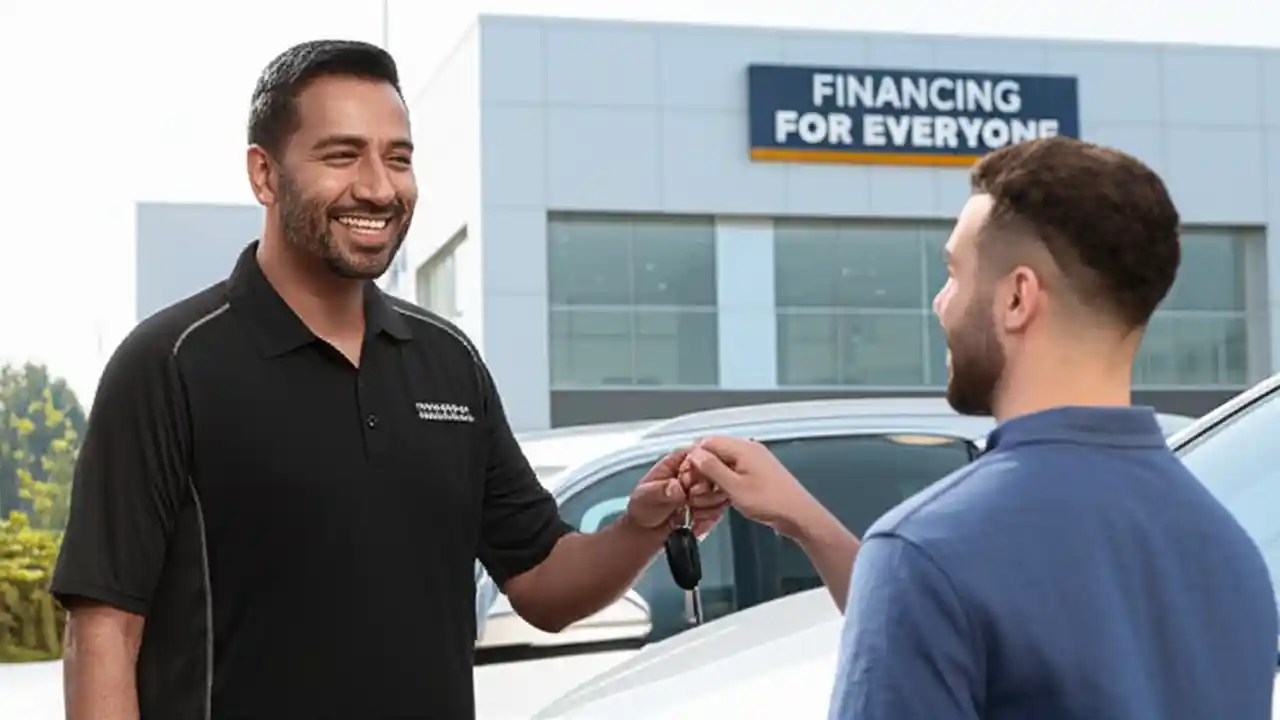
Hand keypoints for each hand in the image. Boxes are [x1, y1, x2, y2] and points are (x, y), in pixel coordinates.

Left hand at [626, 448, 730, 535]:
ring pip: (722, 491)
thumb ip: (661, 490)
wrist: (646, 533)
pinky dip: (709, 518)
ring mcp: (705, 490)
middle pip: (716, 472)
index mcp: (678, 462)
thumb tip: (677, 487)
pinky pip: (720, 509)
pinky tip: (694, 522)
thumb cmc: (643, 507)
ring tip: (691, 513)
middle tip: (691, 501)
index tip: (690, 484)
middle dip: (706, 490)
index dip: (700, 467)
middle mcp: (695, 473)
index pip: (699, 453)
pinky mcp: (710, 506)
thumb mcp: (645, 496)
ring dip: (708, 505)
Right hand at [681, 436, 819, 539]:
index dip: (694, 458)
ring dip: (714, 477)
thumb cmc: (770, 502)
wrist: (799, 515)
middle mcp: (749, 449)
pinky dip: (726, 481)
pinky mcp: (759, 471)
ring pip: (724, 461)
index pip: (707, 442)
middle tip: (697, 489)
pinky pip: (735, 470)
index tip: (687, 477)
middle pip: (715, 451)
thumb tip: (695, 454)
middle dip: (703, 468)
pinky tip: (724, 496)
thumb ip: (713, 468)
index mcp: (742, 448)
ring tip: (710, 495)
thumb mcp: (735, 487)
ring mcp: (755, 459)